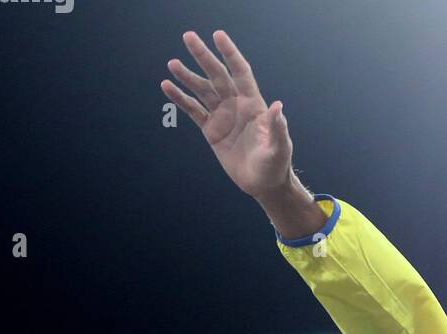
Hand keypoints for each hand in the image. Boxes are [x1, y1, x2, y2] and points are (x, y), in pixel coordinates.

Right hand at [161, 30, 291, 199]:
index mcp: (254, 105)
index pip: (241, 73)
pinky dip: (181, 98)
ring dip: (188, 77)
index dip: (230, 54)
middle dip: (204, 57)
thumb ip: (277, 128)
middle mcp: (236, 105)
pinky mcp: (211, 130)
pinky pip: (193, 110)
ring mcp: (222, 116)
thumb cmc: (275, 165)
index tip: (218, 36)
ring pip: (202, 90)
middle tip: (188, 36)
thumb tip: (276, 106)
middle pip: (217, 75)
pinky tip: (167, 86)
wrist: (263, 184)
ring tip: (172, 64)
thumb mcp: (279, 148)